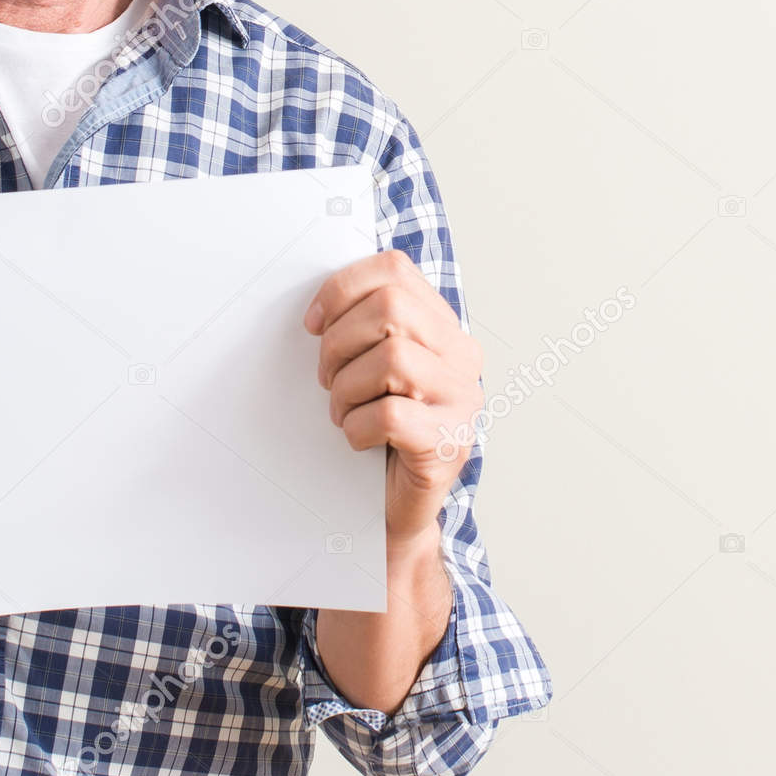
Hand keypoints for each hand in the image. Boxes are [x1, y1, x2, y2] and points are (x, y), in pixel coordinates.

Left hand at [303, 248, 484, 544]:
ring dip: (347, 387)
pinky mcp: (449, 443)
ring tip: (343, 410)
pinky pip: (391, 415)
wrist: (394, 505)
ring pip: (392, 358)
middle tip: (327, 378)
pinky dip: (357, 427)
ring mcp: (462, 401)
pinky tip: (357, 438)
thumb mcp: (370, 366)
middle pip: (391, 308)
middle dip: (339, 342)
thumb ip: (362, 325)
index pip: (395, 270)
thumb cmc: (376, 429)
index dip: (342, 289)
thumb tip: (318, 302)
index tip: (313, 324)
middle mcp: (462, 357)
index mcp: (442, 326)